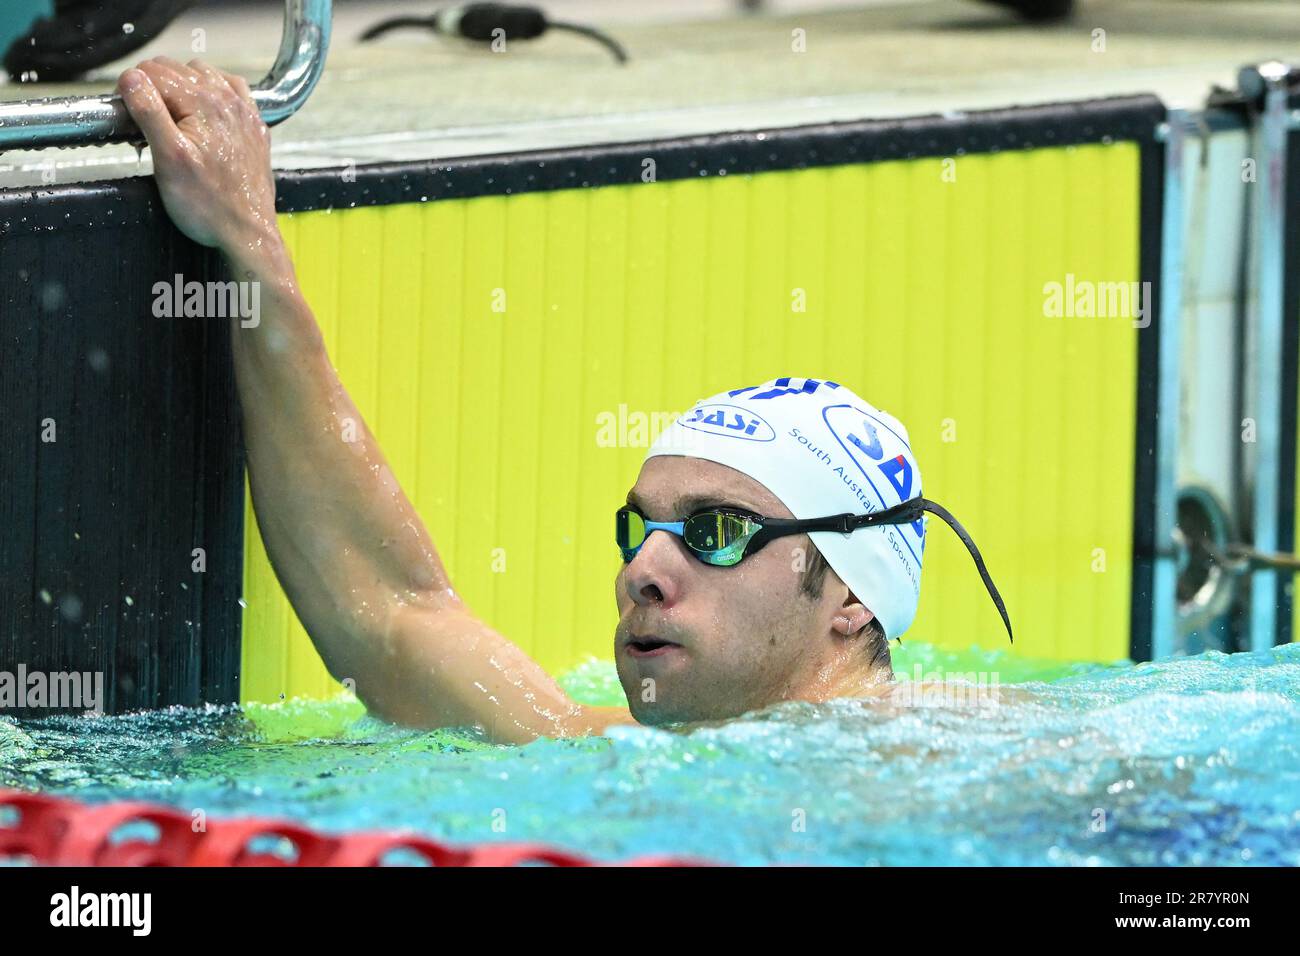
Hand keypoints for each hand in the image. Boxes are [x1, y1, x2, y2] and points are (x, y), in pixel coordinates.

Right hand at [117, 57, 277, 253]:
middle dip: (155, 88)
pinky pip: (233, 90)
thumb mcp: (167, 158)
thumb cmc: (208, 205)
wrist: (248, 233)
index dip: (133, 89)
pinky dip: (214, 91)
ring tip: (171, 117)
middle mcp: (229, 100)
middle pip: (177, 70)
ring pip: (204, 75)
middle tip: (145, 121)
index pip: (154, 72)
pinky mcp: (255, 127)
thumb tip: (131, 78)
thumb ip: (149, 112)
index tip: (127, 114)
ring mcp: (245, 112)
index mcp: (204, 103)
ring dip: (182, 86)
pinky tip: (204, 111)